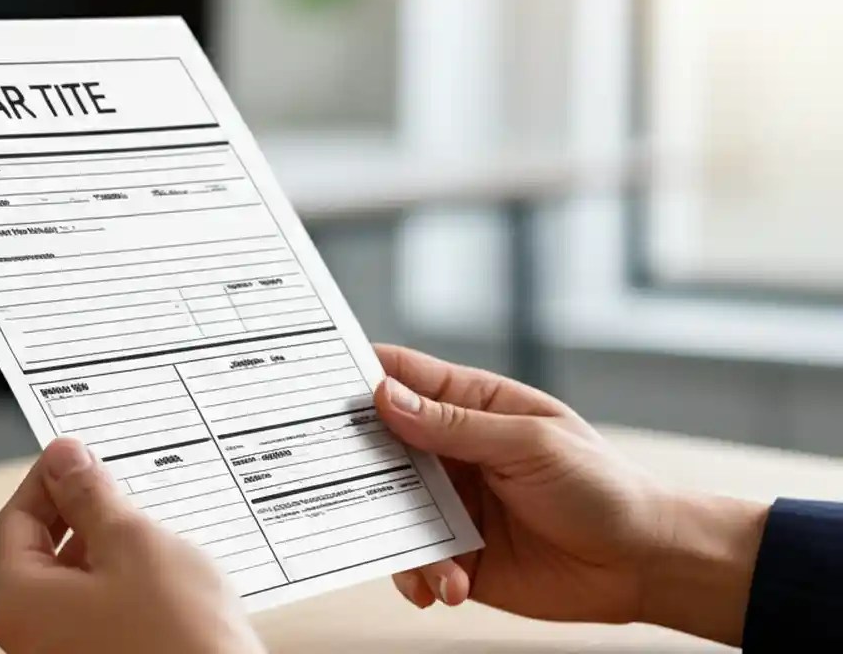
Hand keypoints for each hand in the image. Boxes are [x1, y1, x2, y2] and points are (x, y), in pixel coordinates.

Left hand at [0, 438, 264, 653]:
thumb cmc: (179, 640)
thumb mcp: (133, 544)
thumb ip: (92, 497)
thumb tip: (65, 460)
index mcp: (20, 604)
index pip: (14, 522)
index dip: (47, 480)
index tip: (77, 455)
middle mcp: (31, 637)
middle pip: (37, 553)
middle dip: (75, 513)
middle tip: (114, 483)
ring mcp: (64, 653)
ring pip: (70, 582)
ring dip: (103, 546)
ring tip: (146, 529)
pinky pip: (94, 610)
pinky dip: (118, 581)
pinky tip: (158, 571)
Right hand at [375, 344, 766, 645]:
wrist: (642, 564)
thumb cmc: (601, 487)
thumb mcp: (528, 444)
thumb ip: (453, 426)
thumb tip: (385, 397)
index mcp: (471, 404)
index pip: (402, 376)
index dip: (359, 375)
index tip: (317, 388)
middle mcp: (452, 451)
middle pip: (380, 445)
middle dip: (356, 463)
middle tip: (340, 481)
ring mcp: (451, 502)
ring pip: (389, 508)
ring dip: (398, 535)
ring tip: (437, 563)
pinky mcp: (456, 552)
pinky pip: (414, 559)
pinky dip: (421, 575)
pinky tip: (450, 585)